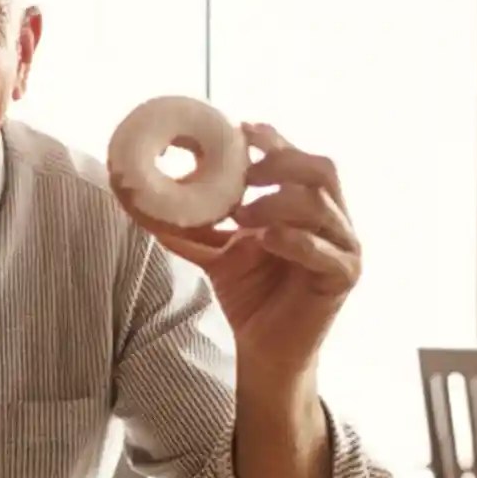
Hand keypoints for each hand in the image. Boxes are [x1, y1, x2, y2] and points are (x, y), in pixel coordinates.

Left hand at [113, 122, 359, 375]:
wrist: (264, 349)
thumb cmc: (249, 294)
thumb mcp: (214, 250)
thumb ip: (188, 224)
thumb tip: (134, 200)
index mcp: (307, 206)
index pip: (300, 160)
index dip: (276, 140)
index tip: (242, 128)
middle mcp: (332, 220)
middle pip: (321, 170)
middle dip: (281, 162)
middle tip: (244, 174)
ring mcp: (343, 247)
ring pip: (320, 205)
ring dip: (276, 202)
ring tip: (242, 215)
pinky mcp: (342, 278)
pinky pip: (323, 250)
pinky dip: (293, 239)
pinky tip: (266, 238)